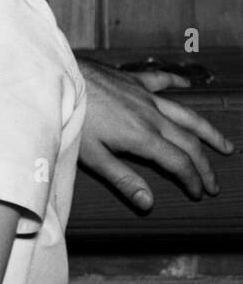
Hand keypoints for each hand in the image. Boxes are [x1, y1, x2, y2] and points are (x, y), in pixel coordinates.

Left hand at [77, 59, 233, 209]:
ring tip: (224, 145)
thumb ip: (122, 179)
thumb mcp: (93, 157)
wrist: (59, 80)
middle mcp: (151, 115)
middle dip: (204, 164)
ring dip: (206, 131)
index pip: (178, 163)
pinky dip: (176, 82)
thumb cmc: (71, 120)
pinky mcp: (131, 79)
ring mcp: (144, 95)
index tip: (199, 193)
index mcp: (143, 137)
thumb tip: (149, 204)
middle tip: (214, 183)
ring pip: (185, 113)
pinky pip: (160, 80)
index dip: (192, 179)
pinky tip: (187, 84)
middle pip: (188, 142)